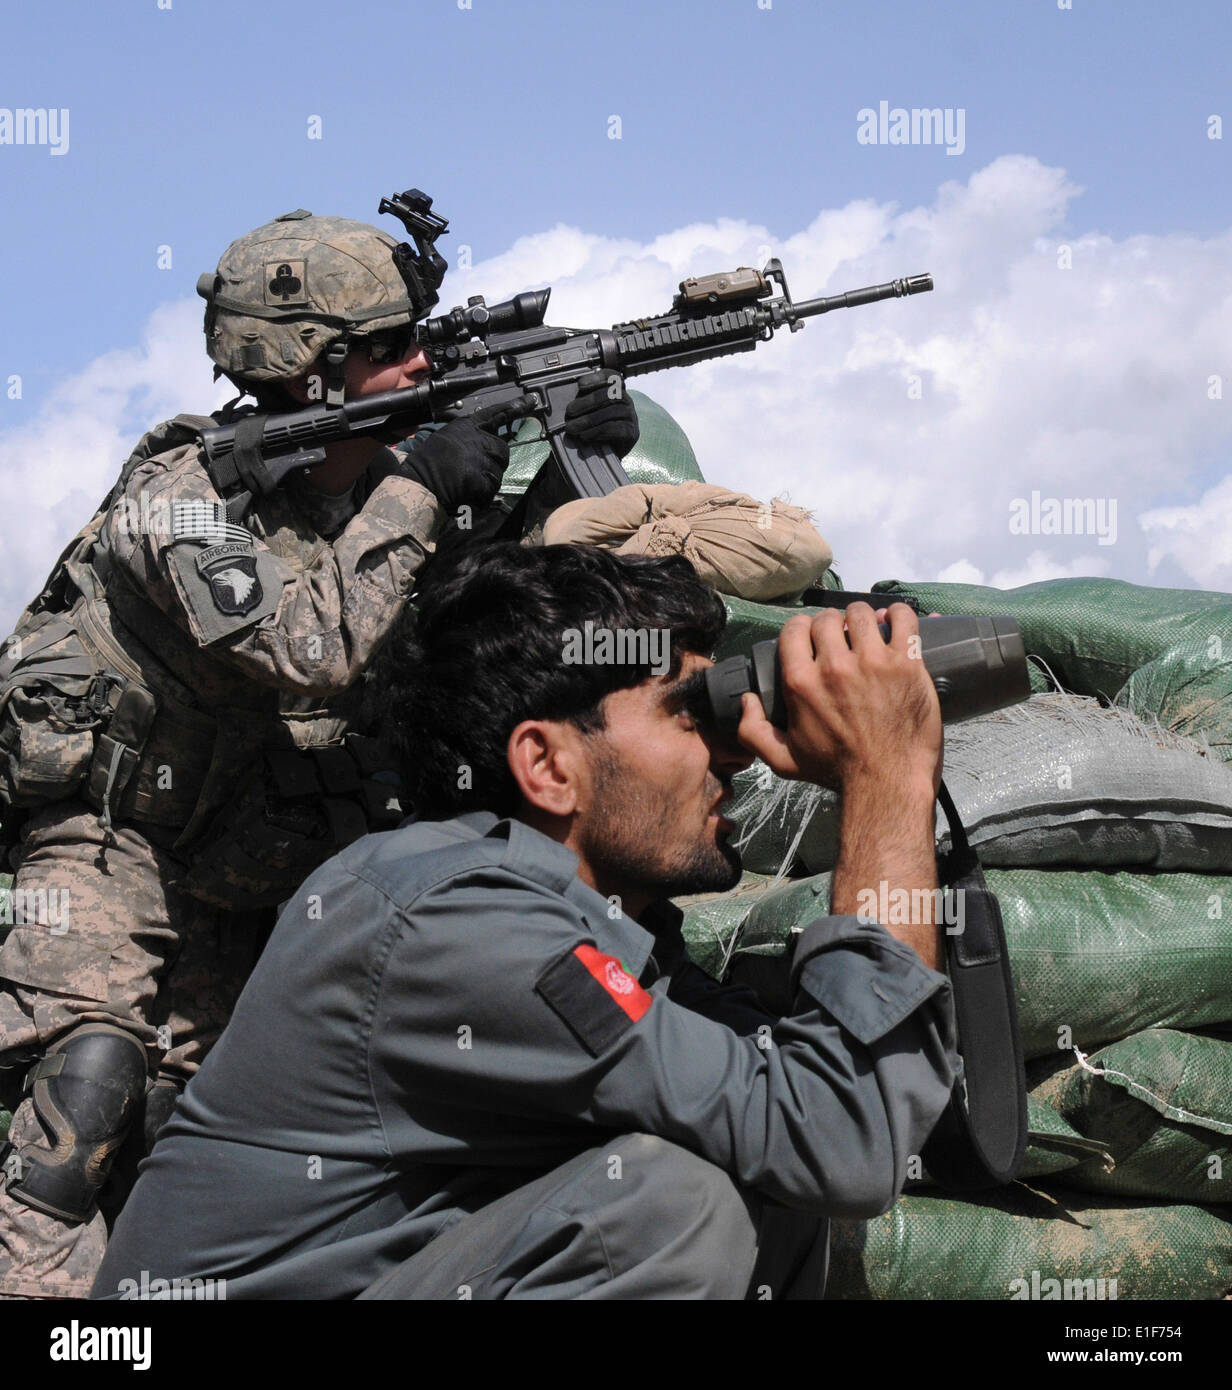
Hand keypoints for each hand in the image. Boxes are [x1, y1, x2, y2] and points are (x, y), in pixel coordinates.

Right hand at [400, 397, 534, 513]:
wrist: (419, 482)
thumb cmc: (428, 464)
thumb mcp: (447, 439)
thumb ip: (469, 439)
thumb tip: (485, 448)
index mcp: (468, 427)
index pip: (495, 414)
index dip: (515, 408)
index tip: (531, 401)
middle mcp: (477, 438)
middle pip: (503, 451)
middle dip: (495, 464)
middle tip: (476, 473)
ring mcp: (480, 458)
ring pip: (499, 473)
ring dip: (487, 483)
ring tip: (466, 484)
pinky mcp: (482, 478)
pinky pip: (492, 490)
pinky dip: (481, 497)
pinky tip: (467, 495)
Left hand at [563, 371, 638, 457]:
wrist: (606, 454)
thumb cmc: (595, 429)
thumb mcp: (587, 412)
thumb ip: (581, 403)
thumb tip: (566, 401)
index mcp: (615, 391)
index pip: (611, 377)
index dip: (597, 378)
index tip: (580, 385)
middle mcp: (626, 401)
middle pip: (610, 394)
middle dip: (587, 402)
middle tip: (570, 411)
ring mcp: (631, 416)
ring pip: (612, 412)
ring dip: (589, 419)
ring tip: (572, 428)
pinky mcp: (632, 433)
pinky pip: (616, 429)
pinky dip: (598, 432)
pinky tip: (585, 436)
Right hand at [735, 602, 942, 794]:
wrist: (886, 783)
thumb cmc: (836, 772)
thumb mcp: (784, 760)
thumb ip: (753, 732)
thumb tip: (747, 700)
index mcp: (801, 682)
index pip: (795, 629)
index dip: (803, 629)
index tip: (814, 638)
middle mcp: (834, 666)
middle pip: (827, 618)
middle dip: (833, 623)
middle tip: (843, 638)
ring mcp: (873, 662)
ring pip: (862, 613)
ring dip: (864, 617)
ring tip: (869, 630)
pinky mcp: (906, 664)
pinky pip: (903, 619)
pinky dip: (899, 614)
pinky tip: (895, 621)